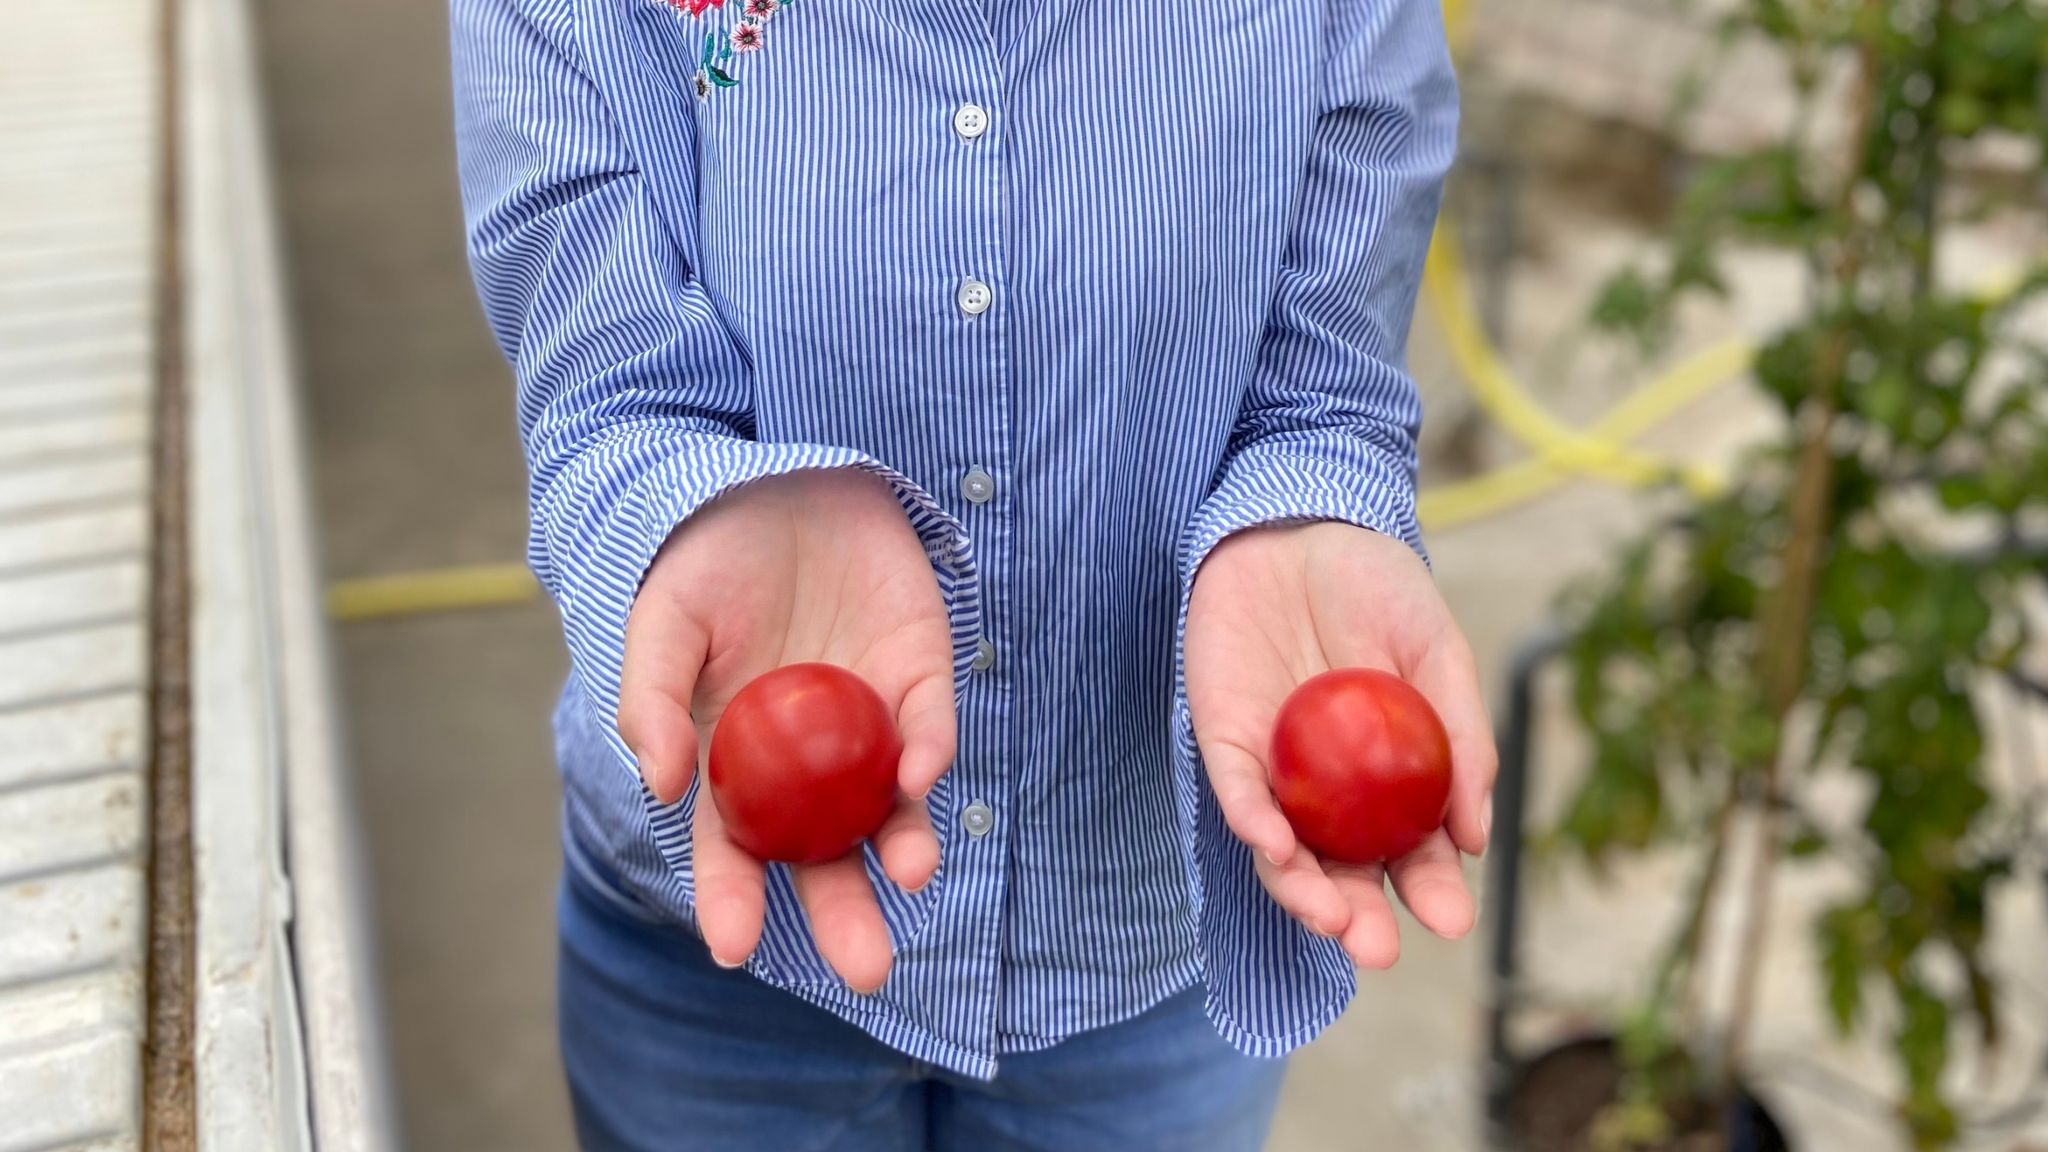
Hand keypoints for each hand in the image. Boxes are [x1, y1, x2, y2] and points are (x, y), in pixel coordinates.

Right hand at [617, 468, 954, 991]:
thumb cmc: (708, 558)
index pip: (732, 852)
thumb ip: (654, 699)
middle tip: (868, 972)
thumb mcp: (662, 619)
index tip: (737, 949)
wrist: (785, 482)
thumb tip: (663, 786)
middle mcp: (803, 764)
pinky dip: (927, 757)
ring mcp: (865, 727)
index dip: (732, 902)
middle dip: (847, 919)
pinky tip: (920, 776)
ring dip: (903, 848)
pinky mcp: (920, 682)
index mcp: (731, 762)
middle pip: (826, 858)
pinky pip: (927, 733)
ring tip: (910, 875)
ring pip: (889, 813)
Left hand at [1185, 521, 1496, 967]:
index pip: (1413, 852)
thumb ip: (1460, 735)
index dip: (1431, 890)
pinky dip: (1253, 823)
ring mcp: (1277, 768)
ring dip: (1303, 893)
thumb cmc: (1376, 586)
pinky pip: (1236, 793)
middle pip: (1343, 871)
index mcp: (1393, 778)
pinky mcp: (1224, 738)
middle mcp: (1333, 788)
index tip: (1451, 920)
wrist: (1299, 524)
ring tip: (1330, 920)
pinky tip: (1274, 847)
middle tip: (1378, 950)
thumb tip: (1477, 833)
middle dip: (1358, 919)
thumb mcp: (1438, 651)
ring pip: (1285, 851)